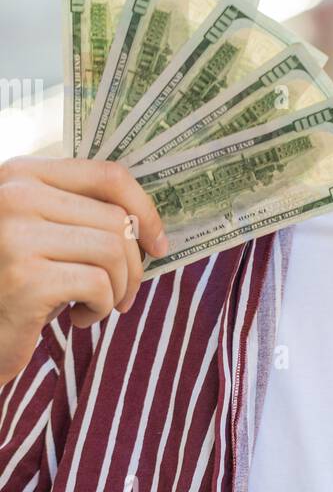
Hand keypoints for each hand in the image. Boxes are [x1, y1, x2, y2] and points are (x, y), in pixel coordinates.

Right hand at [0, 154, 167, 387]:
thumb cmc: (19, 281)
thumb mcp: (46, 233)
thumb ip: (82, 212)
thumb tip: (151, 221)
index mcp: (23, 175)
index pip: (107, 175)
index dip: (145, 210)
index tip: (158, 244)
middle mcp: (15, 196)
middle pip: (116, 219)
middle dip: (134, 264)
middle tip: (123, 293)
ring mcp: (17, 236)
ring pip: (113, 251)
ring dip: (120, 288)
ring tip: (99, 304)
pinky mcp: (25, 279)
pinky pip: (98, 285)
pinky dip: (100, 308)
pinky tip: (78, 317)